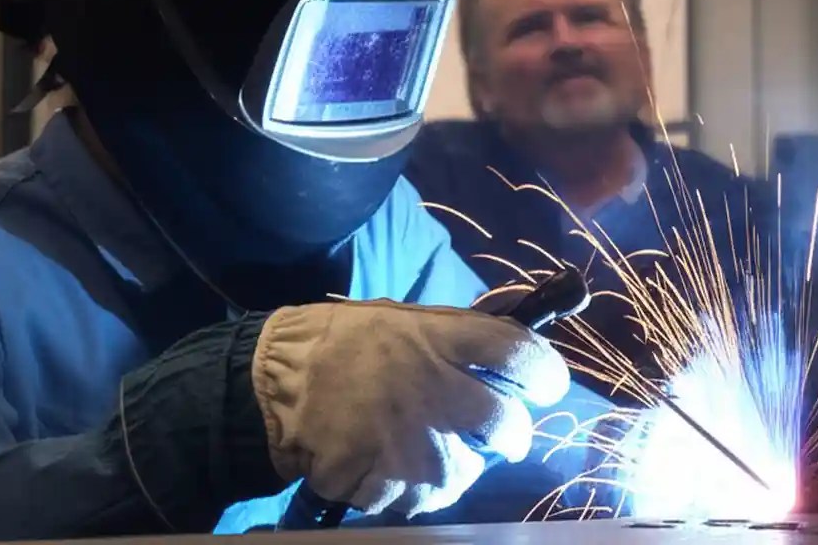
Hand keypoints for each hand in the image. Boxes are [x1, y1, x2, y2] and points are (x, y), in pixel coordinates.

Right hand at [251, 299, 569, 517]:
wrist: (271, 381)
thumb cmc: (344, 343)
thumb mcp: (403, 319)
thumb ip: (459, 334)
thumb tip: (513, 345)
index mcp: (439, 338)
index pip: (520, 354)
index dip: (546, 374)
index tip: (547, 386)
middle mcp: (433, 388)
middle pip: (507, 424)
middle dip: (510, 433)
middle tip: (497, 433)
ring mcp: (408, 439)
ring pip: (465, 472)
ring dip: (456, 466)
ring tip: (426, 448)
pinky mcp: (382, 480)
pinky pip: (418, 499)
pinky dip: (410, 489)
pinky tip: (390, 465)